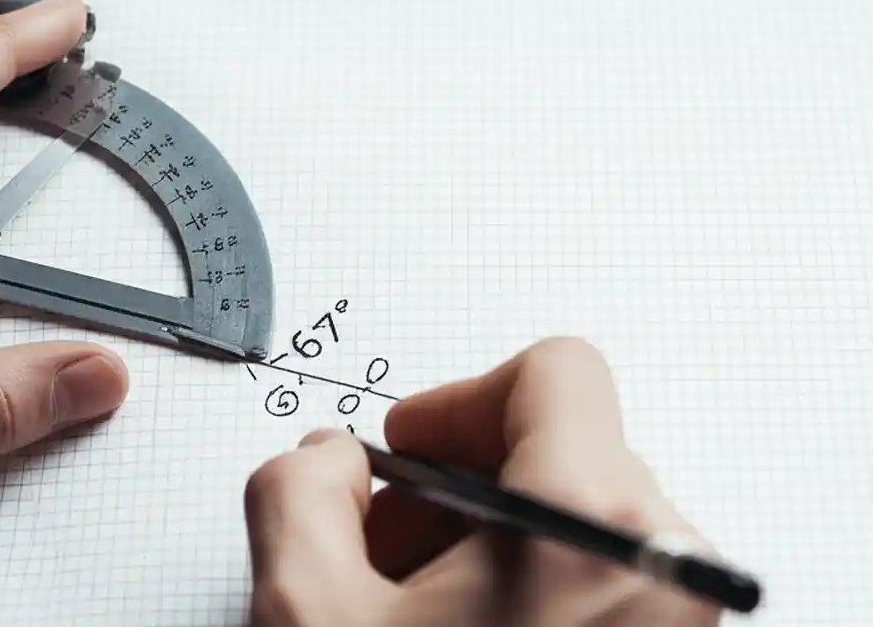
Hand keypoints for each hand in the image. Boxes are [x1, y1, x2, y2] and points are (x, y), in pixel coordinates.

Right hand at [244, 338, 721, 625]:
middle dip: (459, 486)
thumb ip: (296, 495)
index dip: (458, 400)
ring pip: (579, 521)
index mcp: (588, 528)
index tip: (411, 446)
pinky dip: (530, 587)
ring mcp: (676, 618)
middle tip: (391, 543)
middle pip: (564, 448)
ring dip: (487, 544)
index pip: (555, 372)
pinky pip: (607, 578)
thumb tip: (321, 463)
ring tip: (419, 607)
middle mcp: (662, 569)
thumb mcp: (307, 615)